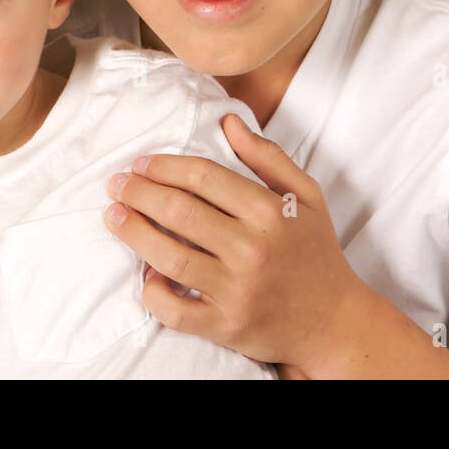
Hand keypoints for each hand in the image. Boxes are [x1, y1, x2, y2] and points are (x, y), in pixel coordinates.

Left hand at [104, 114, 367, 369]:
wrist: (334, 321)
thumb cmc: (315, 252)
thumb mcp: (306, 195)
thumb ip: (267, 156)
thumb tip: (228, 122)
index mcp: (271, 211)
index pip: (204, 176)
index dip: (165, 166)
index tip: (141, 163)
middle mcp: (253, 248)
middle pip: (179, 212)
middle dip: (138, 193)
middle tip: (116, 184)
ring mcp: (237, 290)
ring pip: (168, 256)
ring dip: (132, 233)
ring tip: (114, 216)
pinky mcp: (225, 326)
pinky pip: (174, 310)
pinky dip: (152, 292)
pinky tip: (143, 274)